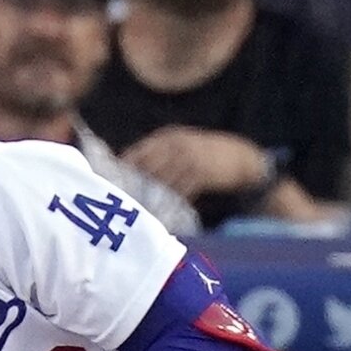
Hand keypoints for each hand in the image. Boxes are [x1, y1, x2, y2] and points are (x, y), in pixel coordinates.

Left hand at [120, 127, 269, 202]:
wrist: (238, 158)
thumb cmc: (204, 154)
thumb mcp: (182, 144)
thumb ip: (158, 153)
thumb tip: (126, 165)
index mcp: (167, 137)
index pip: (138, 152)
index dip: (123, 169)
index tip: (111, 184)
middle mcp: (176, 145)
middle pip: (147, 167)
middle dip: (134, 186)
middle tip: (120, 203)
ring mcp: (188, 159)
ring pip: (162, 181)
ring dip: (150, 198)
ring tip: (137, 212)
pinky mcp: (200, 174)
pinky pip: (180, 191)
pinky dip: (170, 203)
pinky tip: (162, 213)